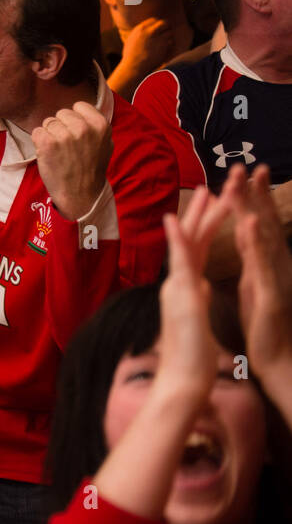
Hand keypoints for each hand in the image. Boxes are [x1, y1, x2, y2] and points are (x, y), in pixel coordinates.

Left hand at [32, 101, 112, 220]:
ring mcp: (65, 135)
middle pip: (61, 113)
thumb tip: (83, 109)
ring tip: (59, 152)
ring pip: (48, 122)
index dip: (74, 119)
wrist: (80, 195)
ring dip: (49, 135)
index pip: (78, 105)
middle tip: (66, 146)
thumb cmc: (90, 169)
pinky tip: (48, 154)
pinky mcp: (47, 144)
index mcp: (100, 124)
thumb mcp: (104, 144)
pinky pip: (37, 132)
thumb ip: (95, 126)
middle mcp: (83, 128)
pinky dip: (39, 142)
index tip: (75, 133)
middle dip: (61, 126)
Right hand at [118, 17, 173, 76]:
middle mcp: (149, 31)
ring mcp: (157, 37)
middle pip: (164, 22)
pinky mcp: (163, 44)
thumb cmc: (130, 56)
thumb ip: (138, 34)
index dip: (157, 24)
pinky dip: (170, 44)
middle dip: (166, 28)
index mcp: (140, 29)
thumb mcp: (130, 41)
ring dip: (168, 37)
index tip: (158, 30)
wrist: (134, 66)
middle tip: (165, 33)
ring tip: (164, 43)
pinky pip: (171, 41)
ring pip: (169, 31)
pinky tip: (165, 49)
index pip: (154, 20)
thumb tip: (141, 31)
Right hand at [156, 181, 233, 402]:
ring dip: (197, 216)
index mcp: (188, 288)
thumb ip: (196, 299)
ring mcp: (177, 287)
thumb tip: (201, 286)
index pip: (199, 249)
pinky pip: (178, 262)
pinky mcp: (179, 294)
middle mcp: (179, 282)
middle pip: (193, 240)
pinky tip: (172, 220)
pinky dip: (175, 240)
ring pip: (188, 244)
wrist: (183, 378)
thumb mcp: (198, 320)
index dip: (206, 226)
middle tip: (212, 184)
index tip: (214, 203)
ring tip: (206, 190)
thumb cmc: (192, 357)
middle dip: (204, 212)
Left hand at [231, 165, 291, 377]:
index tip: (245, 172)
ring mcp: (276, 277)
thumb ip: (252, 256)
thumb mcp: (255, 281)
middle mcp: (276, 265)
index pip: (257, 224)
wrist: (278, 359)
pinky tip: (249, 223)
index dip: (251, 198)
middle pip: (265, 223)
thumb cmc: (266, 321)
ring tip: (249, 183)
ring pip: (265, 237)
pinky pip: (262, 263)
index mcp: (266, 262)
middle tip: (252, 164)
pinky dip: (256, 241)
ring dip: (256, 208)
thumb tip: (246, 231)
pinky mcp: (272, 293)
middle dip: (257, 194)